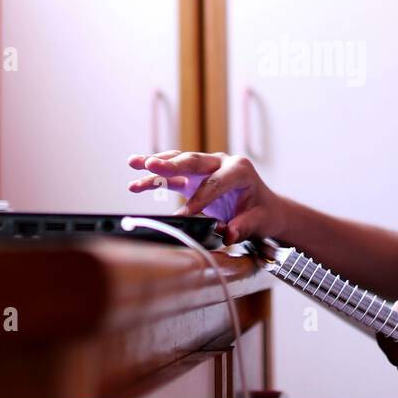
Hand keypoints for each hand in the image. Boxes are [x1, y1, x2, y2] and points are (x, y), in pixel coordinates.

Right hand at [126, 150, 286, 243]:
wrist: (264, 207)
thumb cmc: (263, 213)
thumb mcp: (259, 221)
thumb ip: (244, 226)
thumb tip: (228, 235)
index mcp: (240, 170)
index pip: (217, 182)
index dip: (201, 198)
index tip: (186, 214)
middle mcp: (221, 163)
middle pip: (193, 162)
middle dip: (172, 164)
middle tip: (152, 165)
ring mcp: (206, 167)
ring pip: (178, 163)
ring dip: (155, 164)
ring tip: (134, 164)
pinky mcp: (194, 177)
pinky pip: (172, 176)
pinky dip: (155, 177)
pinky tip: (136, 180)